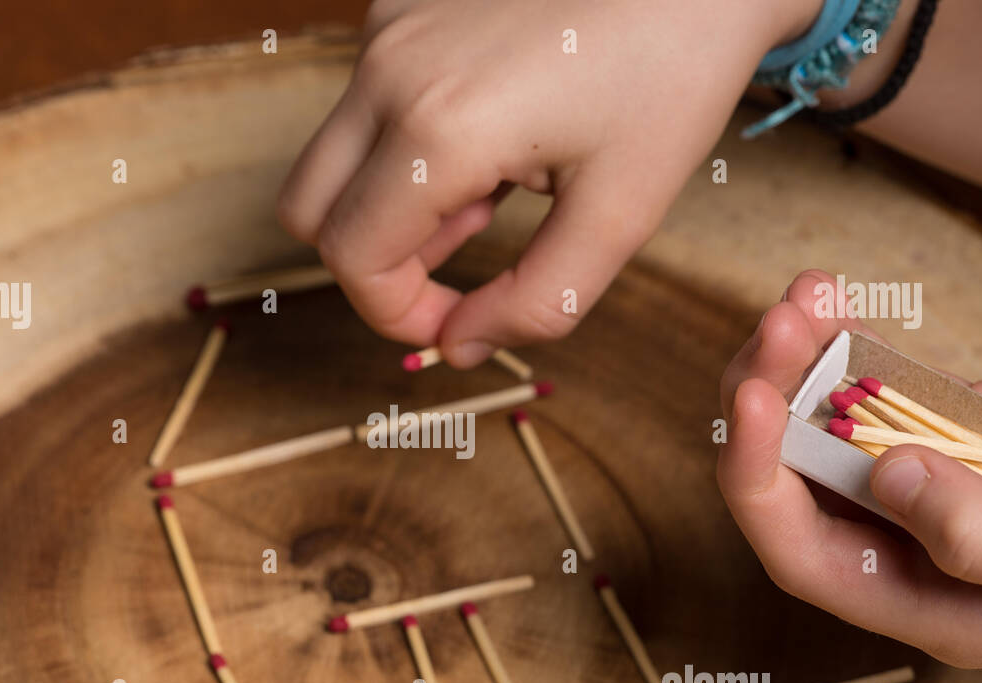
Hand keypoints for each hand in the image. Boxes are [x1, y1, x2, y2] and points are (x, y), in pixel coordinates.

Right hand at [278, 0, 819, 366]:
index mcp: (440, 127)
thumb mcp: (618, 217)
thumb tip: (458, 349)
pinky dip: (405, 151)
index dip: (394, 315)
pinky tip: (490, 138)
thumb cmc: (671, 79)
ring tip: (493, 193)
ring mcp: (387, 31)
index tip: (455, 325)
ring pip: (332, 163)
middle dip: (375, 265)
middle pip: (311, 213)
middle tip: (462, 268)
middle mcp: (390, 71)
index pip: (351, 258)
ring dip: (393, 207)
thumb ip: (535, 305)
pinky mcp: (400, 8)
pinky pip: (363, 109)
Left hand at [717, 269, 981, 666]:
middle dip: (766, 400)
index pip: (800, 553)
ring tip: (804, 298)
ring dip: (794, 361)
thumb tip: (885, 474)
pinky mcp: (944, 425)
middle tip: (782, 324)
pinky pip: (871, 386)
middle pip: (789, 481)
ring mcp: (918, 480)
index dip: (760, 480)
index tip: (755, 399)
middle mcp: (901, 545)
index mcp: (921, 600)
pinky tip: (827, 300)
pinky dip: (843, 344)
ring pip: (815, 427)